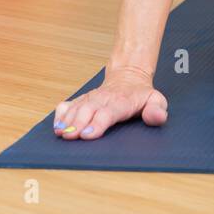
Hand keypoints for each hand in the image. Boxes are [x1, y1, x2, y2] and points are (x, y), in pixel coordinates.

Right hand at [53, 66, 167, 139]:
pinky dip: (61, 114)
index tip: (88, 135)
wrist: (128, 77)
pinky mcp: (82, 99)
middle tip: (70, 136)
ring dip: (68, 120)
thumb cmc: (141, 95)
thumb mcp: (156, 100)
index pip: (108, 112)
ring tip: (60, 132)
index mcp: (121, 101)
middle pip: (88, 110)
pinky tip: (57, 125)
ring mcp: (91, 98)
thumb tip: (156, 117)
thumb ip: (157, 110)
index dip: (98, 123)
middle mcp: (103, 99)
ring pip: (77, 107)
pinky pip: (69, 104)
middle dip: (78, 123)